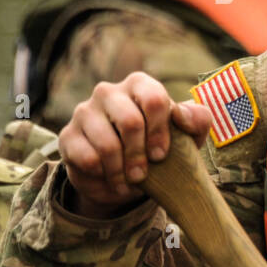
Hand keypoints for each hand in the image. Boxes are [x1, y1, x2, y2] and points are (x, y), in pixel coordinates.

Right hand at [58, 72, 211, 217]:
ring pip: (107, 143)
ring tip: (130, 181)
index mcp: (139, 85)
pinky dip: (103, 175)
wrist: (128, 174)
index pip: (153, 99)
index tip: (161, 155)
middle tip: (143, 174)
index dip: (160, 131)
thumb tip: (180, 114)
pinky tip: (111, 179)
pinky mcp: (68, 135)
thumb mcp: (189, 136)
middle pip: (130, 122)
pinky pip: (87, 158)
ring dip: (122, 170)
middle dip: (140, 155)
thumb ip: (198, 119)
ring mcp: (84, 111)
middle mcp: (108, 92)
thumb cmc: (161, 146)